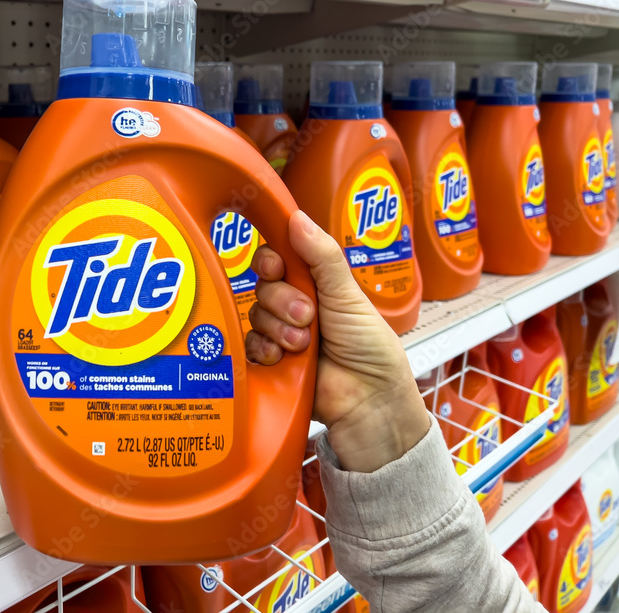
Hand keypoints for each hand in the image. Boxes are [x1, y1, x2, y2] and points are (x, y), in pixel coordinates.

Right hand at [246, 210, 430, 472]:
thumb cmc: (370, 347)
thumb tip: (296, 216)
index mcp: (315, 283)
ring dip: (278, 328)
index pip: (278, 258)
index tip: (276, 267)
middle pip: (264, 285)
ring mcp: (280, 333)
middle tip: (307, 317)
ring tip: (303, 344)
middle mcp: (294, 304)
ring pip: (255, 315)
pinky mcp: (269, 362)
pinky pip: (248, 345)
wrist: (369, 402)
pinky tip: (281, 358)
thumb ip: (322, 256)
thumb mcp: (348, 294)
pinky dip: (264, 349)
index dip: (272, 260)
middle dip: (283, 300)